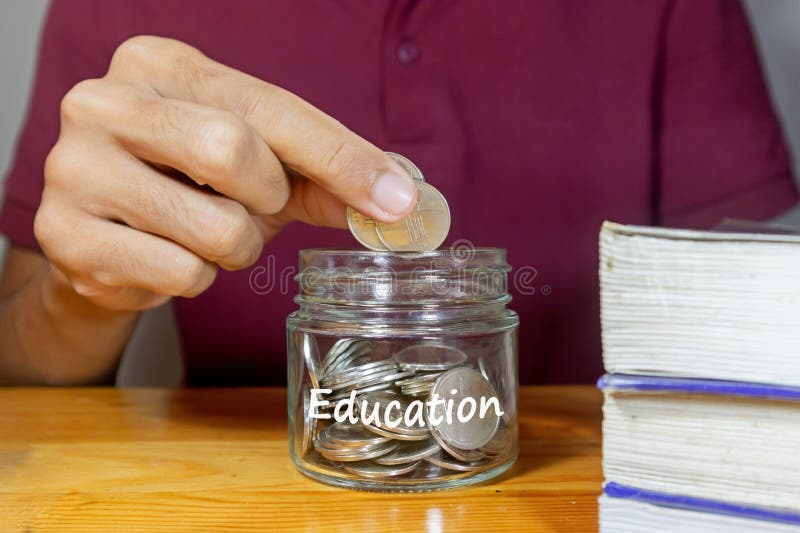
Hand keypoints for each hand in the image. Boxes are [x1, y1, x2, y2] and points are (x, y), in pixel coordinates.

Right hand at [34, 36, 416, 310]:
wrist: (107, 234)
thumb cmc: (192, 185)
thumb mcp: (262, 165)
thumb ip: (329, 174)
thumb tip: (405, 198)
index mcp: (161, 64)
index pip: (271, 107)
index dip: (342, 157)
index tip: (397, 201)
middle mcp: (105, 102)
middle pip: (234, 153)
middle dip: (266, 199)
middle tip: (252, 206)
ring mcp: (75, 168)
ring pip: (215, 227)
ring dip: (235, 246)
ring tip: (203, 231)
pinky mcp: (64, 235)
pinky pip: (180, 273)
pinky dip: (196, 278)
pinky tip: (165, 256)